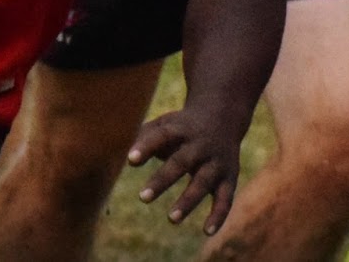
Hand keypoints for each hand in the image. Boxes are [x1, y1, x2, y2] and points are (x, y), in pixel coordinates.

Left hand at [127, 103, 249, 235]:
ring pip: (203, 182)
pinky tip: (206, 231)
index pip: (161, 136)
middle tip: (143, 198)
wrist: (223, 117)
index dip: (146, 146)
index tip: (131, 159)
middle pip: (181, 162)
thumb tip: (119, 156)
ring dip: (188, 201)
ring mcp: (216, 162)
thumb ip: (143, 138)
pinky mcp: (229, 177)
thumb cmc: (181, 127)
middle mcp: (200, 145)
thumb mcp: (165, 125)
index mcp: (181, 129)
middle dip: (163, 180)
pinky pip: (225, 198)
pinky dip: (218, 215)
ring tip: (171, 219)